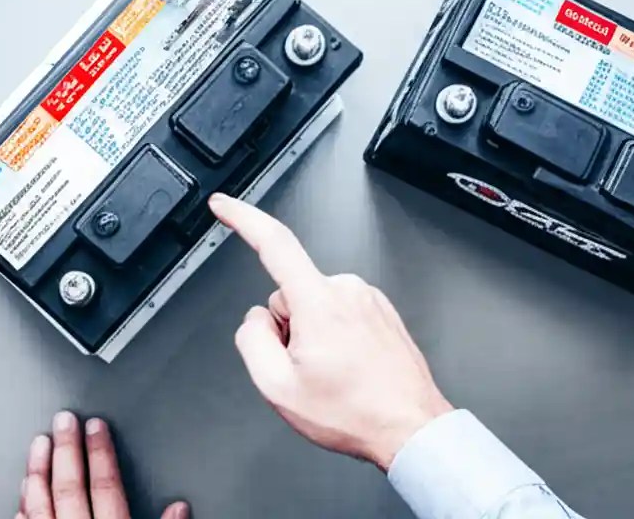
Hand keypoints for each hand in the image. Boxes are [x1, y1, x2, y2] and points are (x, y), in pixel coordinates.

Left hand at [17, 411, 189, 518]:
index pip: (106, 487)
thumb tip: (179, 508)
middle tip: (64, 421)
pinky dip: (23, 508)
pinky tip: (22, 492)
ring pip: (40, 504)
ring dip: (39, 471)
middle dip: (67, 449)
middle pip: (70, 488)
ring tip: (39, 443)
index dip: (101, 453)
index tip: (96, 426)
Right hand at [210, 194, 453, 470]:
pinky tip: (350, 368)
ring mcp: (367, 299)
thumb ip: (251, 341)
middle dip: (288, 328)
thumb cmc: (355, 413)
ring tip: (335, 374)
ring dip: (313, 336)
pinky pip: (339, 314)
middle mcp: (346, 291)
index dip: (242, 218)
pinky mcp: (381, 310)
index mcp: (319, 302)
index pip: (273, 243)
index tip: (224, 205)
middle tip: (308, 369)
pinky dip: (336, 337)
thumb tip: (256, 320)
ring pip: (314, 305)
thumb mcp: (278, 387)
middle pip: (289, 293)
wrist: (410, 429)